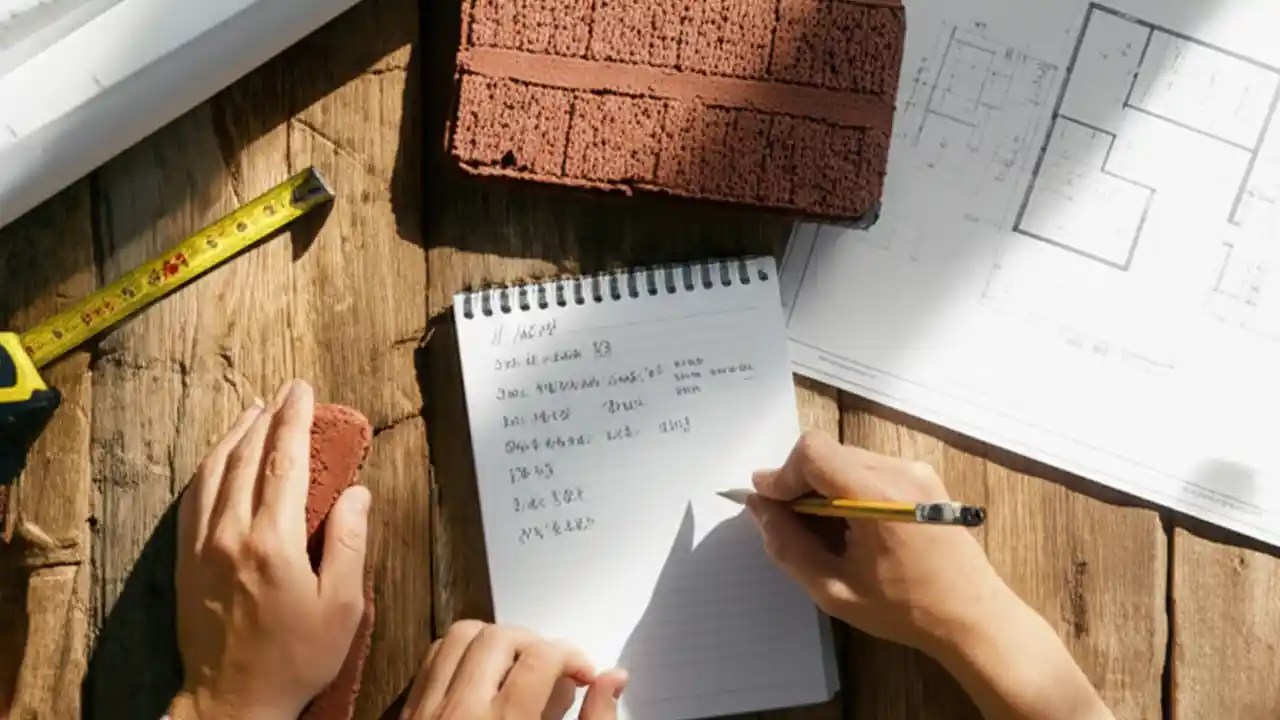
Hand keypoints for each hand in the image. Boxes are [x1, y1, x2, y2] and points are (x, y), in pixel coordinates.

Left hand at [169, 380, 370, 718]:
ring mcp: (201, 546)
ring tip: (254, 411)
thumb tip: (357, 493)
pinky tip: (219, 458)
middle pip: (246, 457)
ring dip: (234, 435)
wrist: (233, 701)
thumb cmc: (295, 658)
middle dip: (268, 417)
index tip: (304, 391)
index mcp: (272, 542)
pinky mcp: (184, 561)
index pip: (284, 462)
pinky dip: (209, 468)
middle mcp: (230, 534)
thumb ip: (350, 542)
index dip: (295, 421)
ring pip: (213, 472)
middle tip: (285, 391)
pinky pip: (193, 499)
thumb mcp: (343, 606)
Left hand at [399, 621, 627, 719]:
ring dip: (494, 641)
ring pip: (460, 636)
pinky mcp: (408, 715)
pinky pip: (431, 658)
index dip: (571, 657)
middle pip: (500, 638)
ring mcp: (427, 711)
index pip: (541, 660)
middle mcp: (460, 712)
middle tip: (551, 670)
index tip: (584, 675)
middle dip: (534, 644)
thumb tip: (614, 678)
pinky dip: (459, 654)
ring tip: (515, 668)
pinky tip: (480, 676)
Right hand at [749, 431, 1113, 719]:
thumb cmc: (905, 610)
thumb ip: (788, 545)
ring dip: (825, 487)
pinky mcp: (925, 479)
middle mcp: (899, 471)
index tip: (770, 504)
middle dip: (801, 484)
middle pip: (828, 453)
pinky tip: (855, 530)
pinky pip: (870, 469)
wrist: (974, 617)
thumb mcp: (833, 589)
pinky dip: (849, 489)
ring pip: (847, 459)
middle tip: (795, 526)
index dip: (783, 474)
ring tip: (828, 534)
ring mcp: (916, 471)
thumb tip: (760, 508)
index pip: (813, 452)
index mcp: (876, 495)